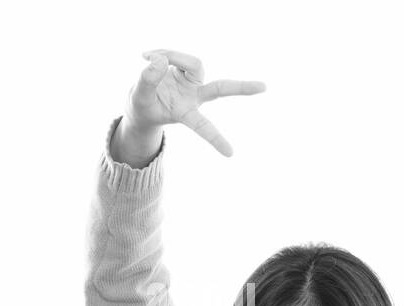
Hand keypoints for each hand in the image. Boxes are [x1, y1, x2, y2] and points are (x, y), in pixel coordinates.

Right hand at [124, 50, 265, 156]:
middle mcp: (194, 98)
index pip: (202, 126)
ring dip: (171, 55)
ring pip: (193, 63)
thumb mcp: (138, 98)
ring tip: (146, 57)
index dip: (214, 138)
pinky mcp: (185, 70)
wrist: (141, 100)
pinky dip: (162, 53)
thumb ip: (147, 81)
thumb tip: (161, 60)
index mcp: (185, 114)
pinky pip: (177, 55)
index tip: (231, 154)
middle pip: (220, 89)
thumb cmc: (143, 106)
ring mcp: (192, 83)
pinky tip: (144, 55)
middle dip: (241, 88)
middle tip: (265, 87)